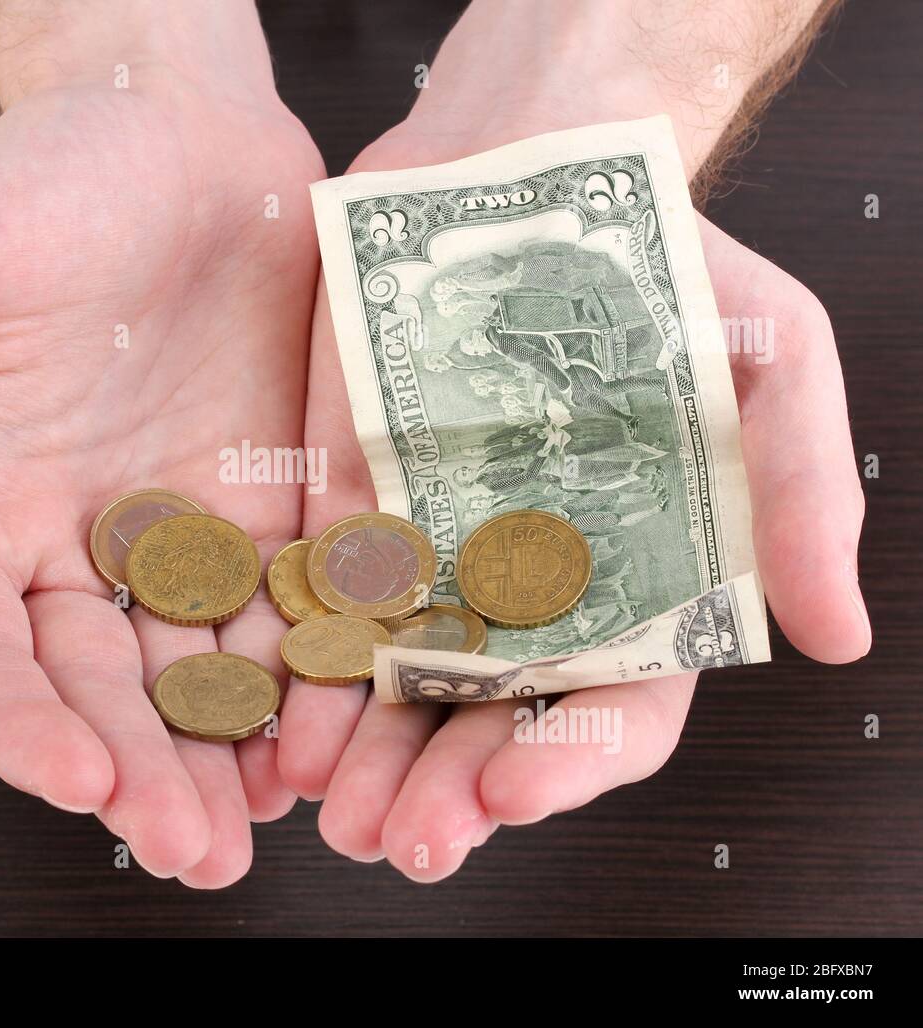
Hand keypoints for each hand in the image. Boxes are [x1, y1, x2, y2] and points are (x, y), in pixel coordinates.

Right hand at [0, 3, 323, 887]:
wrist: (174, 131)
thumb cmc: (36, 181)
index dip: (15, 724)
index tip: (70, 775)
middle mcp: (80, 542)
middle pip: (104, 690)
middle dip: (146, 771)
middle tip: (192, 845)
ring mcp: (184, 530)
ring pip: (205, 669)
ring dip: (238, 747)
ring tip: (274, 812)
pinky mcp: (273, 504)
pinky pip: (295, 603)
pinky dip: (317, 664)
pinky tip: (341, 715)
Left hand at [277, 1, 867, 881]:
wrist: (528, 182)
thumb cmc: (665, 271)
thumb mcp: (767, 362)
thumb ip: (794, 496)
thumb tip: (835, 635)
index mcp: (632, 582)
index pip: (606, 708)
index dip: (567, 762)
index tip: (512, 790)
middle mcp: (527, 590)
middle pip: (487, 723)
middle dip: (448, 791)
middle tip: (408, 844)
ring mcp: (432, 555)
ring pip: (394, 688)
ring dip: (364, 759)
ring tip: (335, 815)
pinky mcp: (350, 510)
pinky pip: (320, 602)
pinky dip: (300, 664)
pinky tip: (278, 719)